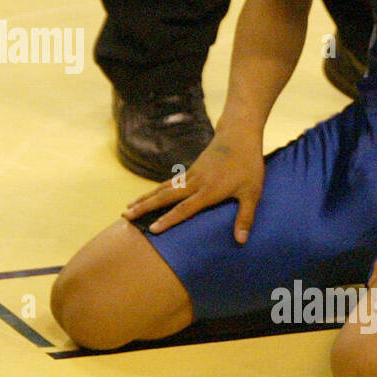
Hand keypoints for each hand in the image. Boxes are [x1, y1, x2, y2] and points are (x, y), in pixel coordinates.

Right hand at [121, 136, 264, 242]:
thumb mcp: (252, 192)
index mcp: (209, 191)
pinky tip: (147, 197)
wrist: (238, 135)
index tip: (151, 229)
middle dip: (144, 207)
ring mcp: (190, 175)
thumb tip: (241, 241)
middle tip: (124, 215)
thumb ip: (246, 217)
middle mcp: (195, 183)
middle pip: (164, 197)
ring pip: (163, 189)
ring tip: (127, 208)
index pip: (184, 208)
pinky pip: (168, 184)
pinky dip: (155, 191)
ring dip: (145, 199)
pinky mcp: (190, 170)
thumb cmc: (248, 165)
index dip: (168, 220)